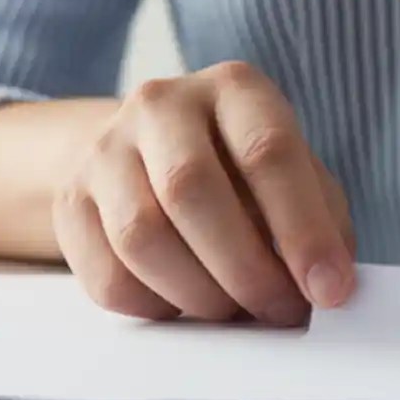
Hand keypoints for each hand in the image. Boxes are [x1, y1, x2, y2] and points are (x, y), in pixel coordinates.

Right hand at [52, 62, 355, 323]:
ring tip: (231, 311)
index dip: (302, 229)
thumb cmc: (238, 175)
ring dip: (197, 294)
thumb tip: (326, 287)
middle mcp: (160, 105)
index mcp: (232, 89)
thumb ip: (318, 223)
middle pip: (190, 190)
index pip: (267, 151)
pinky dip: (155, 307)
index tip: (328, 289)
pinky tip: (183, 304)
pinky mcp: (71, 202)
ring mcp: (105, 151)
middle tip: (276, 310)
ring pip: (140, 236)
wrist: (143, 155)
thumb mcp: (293, 178)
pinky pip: (107, 276)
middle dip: (244, 268)